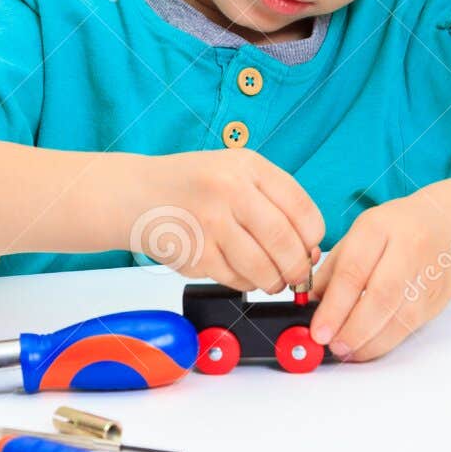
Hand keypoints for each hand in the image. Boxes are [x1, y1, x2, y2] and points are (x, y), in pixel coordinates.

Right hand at [123, 149, 323, 293]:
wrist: (137, 194)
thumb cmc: (193, 185)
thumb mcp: (236, 171)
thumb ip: (274, 201)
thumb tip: (310, 247)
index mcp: (248, 167)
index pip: (301, 208)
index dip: (314, 237)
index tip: (311, 248)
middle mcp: (229, 191)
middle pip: (285, 242)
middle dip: (299, 267)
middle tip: (299, 276)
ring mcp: (210, 223)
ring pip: (262, 268)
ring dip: (275, 282)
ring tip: (274, 281)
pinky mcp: (195, 254)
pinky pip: (235, 280)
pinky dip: (246, 284)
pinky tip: (243, 275)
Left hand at [308, 194, 450, 361]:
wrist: (448, 225)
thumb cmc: (394, 230)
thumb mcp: (357, 236)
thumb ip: (332, 271)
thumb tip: (309, 309)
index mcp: (378, 228)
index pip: (353, 272)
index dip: (334, 307)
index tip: (318, 331)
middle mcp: (408, 249)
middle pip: (381, 297)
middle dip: (353, 329)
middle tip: (332, 346)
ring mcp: (429, 274)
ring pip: (400, 318)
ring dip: (369, 342)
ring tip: (346, 351)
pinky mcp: (439, 298)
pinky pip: (410, 328)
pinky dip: (385, 342)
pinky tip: (367, 346)